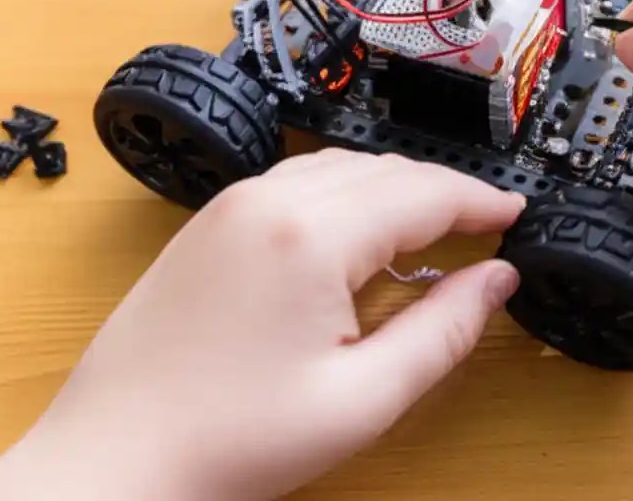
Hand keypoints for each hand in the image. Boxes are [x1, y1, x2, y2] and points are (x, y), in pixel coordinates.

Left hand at [0, 151, 524, 500]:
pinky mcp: (207, 226)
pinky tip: (360, 237)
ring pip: (340, 169)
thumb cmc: (230, 442)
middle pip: (384, 170)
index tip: (518, 214)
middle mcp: (266, 201)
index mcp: (311, 235)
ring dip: (395, 190)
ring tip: (433, 231)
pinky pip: (296, 184)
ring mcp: (229, 208)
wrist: (113, 464)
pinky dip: (346, 195)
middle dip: (443, 193)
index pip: (423, 193)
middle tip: (486, 227)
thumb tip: (497, 280)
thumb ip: (443, 331)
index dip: (480, 201)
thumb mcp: (362, 398)